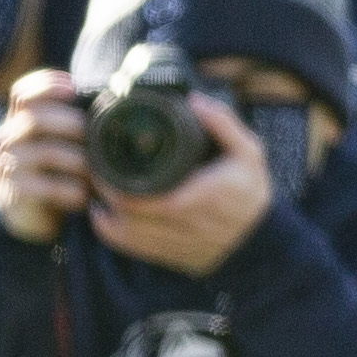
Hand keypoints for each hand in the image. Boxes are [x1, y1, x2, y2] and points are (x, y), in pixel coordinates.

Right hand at [0, 69, 88, 244]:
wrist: (30, 217)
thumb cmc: (55, 172)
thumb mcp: (59, 142)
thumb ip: (72, 122)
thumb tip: (114, 101)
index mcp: (19, 119)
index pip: (23, 91)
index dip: (48, 85)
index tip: (75, 89)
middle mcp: (8, 137)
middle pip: (34, 117)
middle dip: (70, 123)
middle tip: (93, 135)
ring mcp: (8, 165)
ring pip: (45, 152)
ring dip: (77, 160)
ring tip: (95, 171)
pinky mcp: (13, 193)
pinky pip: (46, 187)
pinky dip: (70, 190)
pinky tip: (82, 196)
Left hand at [89, 92, 269, 276]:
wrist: (262, 244)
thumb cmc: (251, 194)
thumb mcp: (249, 153)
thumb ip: (225, 124)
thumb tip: (195, 100)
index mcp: (198, 197)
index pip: (143, 197)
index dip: (114, 182)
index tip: (102, 157)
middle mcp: (183, 225)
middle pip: (127, 214)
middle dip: (105, 192)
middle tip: (94, 167)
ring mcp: (175, 244)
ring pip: (125, 235)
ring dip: (104, 213)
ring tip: (96, 188)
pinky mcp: (170, 256)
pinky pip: (133, 250)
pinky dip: (111, 234)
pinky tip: (103, 215)